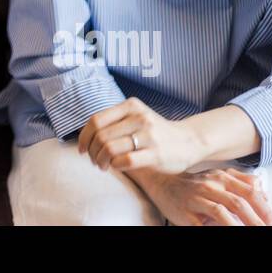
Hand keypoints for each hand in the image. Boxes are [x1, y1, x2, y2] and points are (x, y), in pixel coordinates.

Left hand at [78, 98, 203, 173]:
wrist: (188, 141)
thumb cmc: (154, 131)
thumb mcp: (135, 117)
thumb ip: (113, 121)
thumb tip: (83, 134)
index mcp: (131, 105)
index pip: (95, 120)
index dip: (84, 137)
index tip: (82, 149)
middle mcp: (139, 117)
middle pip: (101, 136)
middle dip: (92, 152)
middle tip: (95, 161)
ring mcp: (148, 135)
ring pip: (110, 148)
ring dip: (101, 161)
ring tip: (103, 166)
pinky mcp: (156, 154)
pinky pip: (125, 161)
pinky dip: (115, 166)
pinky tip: (117, 167)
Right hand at [132, 166, 271, 225]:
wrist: (162, 183)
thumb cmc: (193, 184)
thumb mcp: (218, 176)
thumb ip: (241, 180)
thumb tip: (264, 191)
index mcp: (222, 178)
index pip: (250, 192)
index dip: (265, 208)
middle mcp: (210, 186)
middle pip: (239, 203)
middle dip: (257, 220)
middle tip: (268, 231)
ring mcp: (197, 199)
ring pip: (222, 212)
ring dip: (240, 226)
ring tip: (252, 235)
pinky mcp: (186, 213)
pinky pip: (204, 224)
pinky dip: (219, 230)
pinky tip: (228, 233)